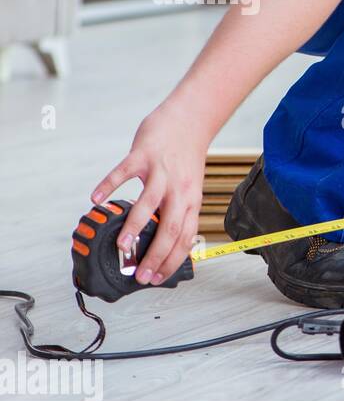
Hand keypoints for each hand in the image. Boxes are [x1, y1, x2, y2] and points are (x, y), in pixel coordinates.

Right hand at [91, 105, 207, 285]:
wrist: (189, 122)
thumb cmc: (185, 159)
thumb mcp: (189, 190)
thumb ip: (176, 213)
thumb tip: (162, 242)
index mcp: (191, 201)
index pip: (185, 238)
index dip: (172, 261)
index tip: (157, 278)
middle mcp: (179, 189)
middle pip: (171, 228)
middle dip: (156, 255)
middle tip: (141, 274)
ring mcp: (161, 172)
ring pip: (149, 203)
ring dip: (135, 226)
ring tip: (122, 246)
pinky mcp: (143, 155)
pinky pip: (123, 172)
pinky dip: (108, 185)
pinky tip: (96, 199)